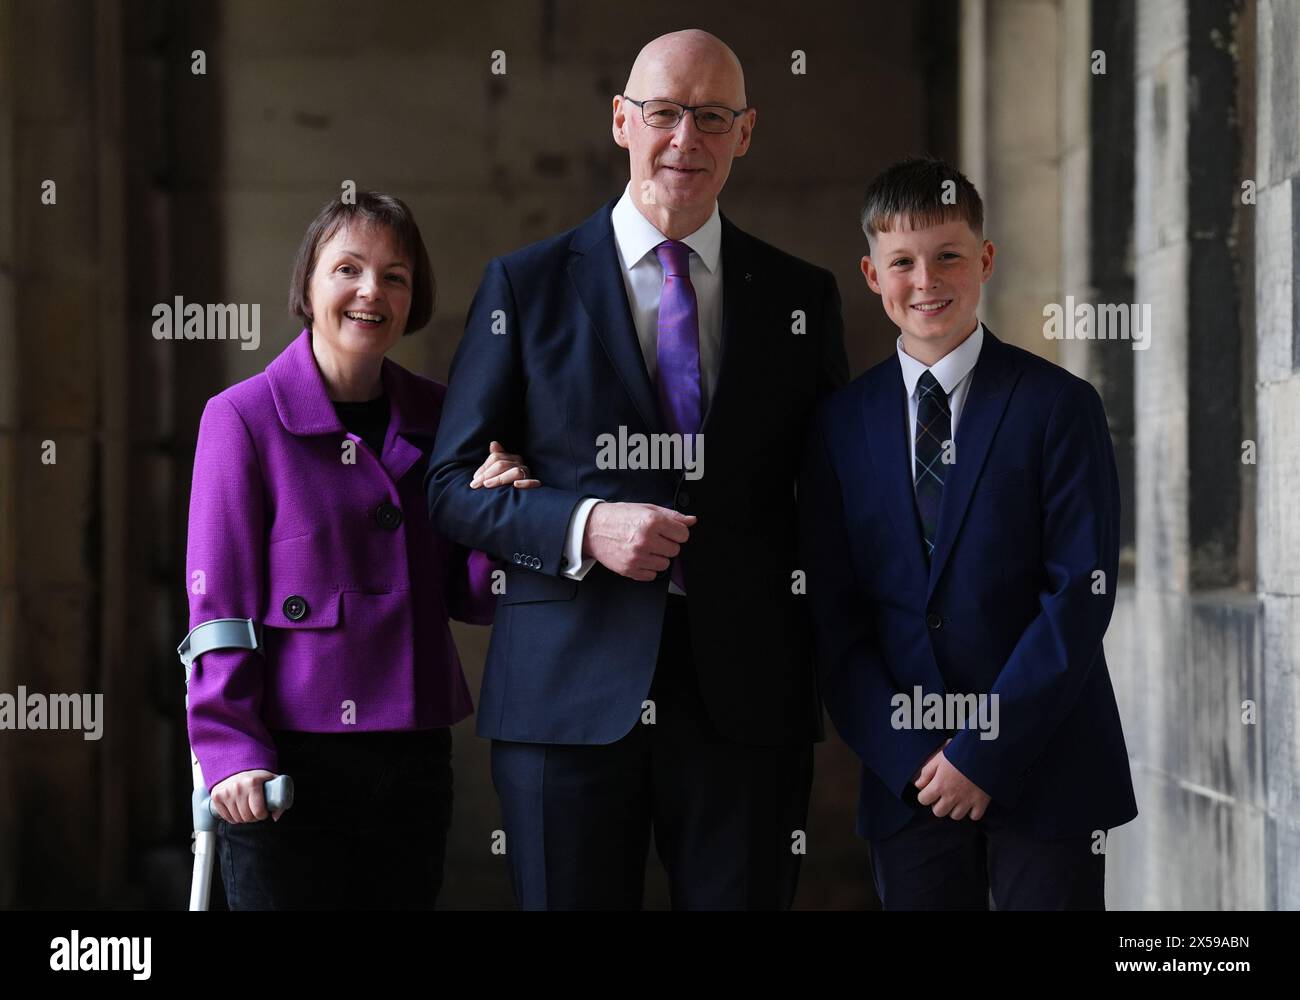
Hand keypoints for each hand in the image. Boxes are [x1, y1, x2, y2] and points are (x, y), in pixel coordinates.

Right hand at [210, 769, 284, 823]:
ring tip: (247, 810)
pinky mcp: (216, 797)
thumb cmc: (257, 777)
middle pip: (247, 817)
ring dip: (243, 818)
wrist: (238, 767)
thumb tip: (275, 817)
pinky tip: (237, 810)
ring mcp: (225, 792)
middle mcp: (238, 787)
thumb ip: (279, 798)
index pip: (258, 811)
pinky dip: (233, 818)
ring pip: (237, 819)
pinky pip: (226, 817)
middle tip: (255, 812)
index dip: (262, 815)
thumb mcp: (272, 782)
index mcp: (253, 783)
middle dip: (253, 818)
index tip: (263, 812)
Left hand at [470, 440, 540, 489]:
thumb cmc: (507, 483)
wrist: (521, 499)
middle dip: (487, 474)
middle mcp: (520, 464)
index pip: (495, 458)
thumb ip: (495, 458)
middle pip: (502, 465)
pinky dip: (525, 483)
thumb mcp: (499, 470)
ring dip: (500, 479)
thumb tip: (493, 443)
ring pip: (515, 472)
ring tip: (487, 485)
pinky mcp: (534, 484)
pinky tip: (516, 485)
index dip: (483, 468)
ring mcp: (527, 474)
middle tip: (476, 485)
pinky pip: (532, 482)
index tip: (474, 479)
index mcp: (512, 458)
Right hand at [582, 502, 696, 581]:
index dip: (677, 532)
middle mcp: (645, 539)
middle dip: (667, 544)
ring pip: (665, 564)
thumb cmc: (618, 517)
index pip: (683, 534)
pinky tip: (639, 556)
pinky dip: (648, 568)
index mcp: (652, 521)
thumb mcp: (646, 508)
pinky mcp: (630, 569)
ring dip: (658, 557)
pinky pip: (652, 575)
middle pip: (675, 550)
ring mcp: (637, 556)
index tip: (669, 532)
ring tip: (645, 547)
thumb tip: (691, 520)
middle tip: (655, 539)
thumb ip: (671, 515)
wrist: (592, 528)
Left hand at [914, 740, 990, 820]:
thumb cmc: (959, 752)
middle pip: (938, 812)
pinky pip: (974, 816)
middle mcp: (951, 796)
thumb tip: (918, 785)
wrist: (983, 751)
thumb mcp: (939, 758)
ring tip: (957, 798)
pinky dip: (972, 812)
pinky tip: (970, 802)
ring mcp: (967, 801)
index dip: (925, 795)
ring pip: (955, 816)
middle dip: (938, 805)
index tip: (930, 790)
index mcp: (939, 785)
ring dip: (954, 809)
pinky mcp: (981, 802)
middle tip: (943, 795)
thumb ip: (927, 772)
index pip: (923, 800)